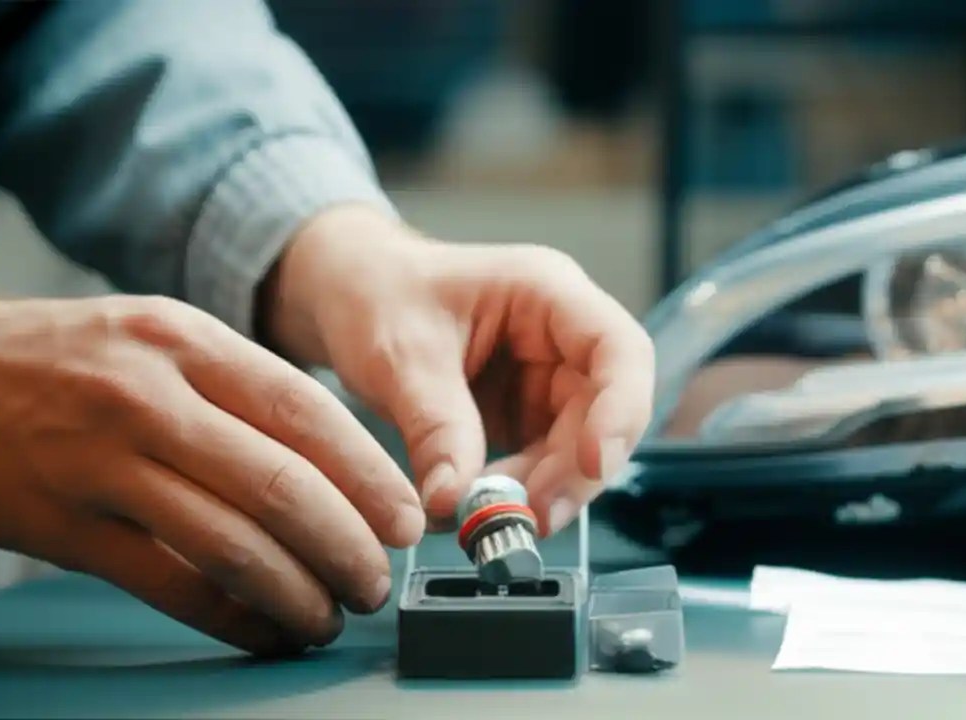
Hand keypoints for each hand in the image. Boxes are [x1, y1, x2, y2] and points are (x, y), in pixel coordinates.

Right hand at [0, 283, 424, 654]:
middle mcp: (151, 399)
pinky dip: (234, 616)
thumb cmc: (77, 359)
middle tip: (377, 579)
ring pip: (231, 543)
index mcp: (189, 343)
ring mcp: (104, 464)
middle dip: (348, 545)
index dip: (370, 476)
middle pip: (281, 486)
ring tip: (331, 613)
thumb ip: (246, 390)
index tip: (406, 519)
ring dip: (298, 591)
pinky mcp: (68, 528)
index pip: (306, 414)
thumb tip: (345, 464)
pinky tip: (267, 629)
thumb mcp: (165, 337)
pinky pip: (172, 584)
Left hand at [263, 205, 654, 533]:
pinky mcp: (524, 413)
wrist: (344, 292)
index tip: (594, 462)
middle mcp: (560, 335)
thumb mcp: (399, 354)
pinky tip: (481, 504)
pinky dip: (518, 490)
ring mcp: (545, 376)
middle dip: (573, 470)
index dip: (620, 410)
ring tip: (489, 513)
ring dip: (545, 487)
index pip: (619, 351)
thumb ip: (435, 426)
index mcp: (546, 292)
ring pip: (578, 446)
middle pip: (606, 411)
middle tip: (526, 515)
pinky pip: (542, 462)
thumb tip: (456, 502)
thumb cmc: (374, 291)